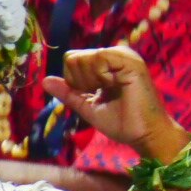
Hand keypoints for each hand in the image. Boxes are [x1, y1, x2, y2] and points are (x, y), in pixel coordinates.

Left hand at [43, 47, 185, 158]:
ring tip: (111, 91)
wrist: (145, 135)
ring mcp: (125, 56)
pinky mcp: (131, 62)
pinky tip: (114, 86)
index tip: (95, 94)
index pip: (72, 60)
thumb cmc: (122, 123)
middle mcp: (116, 55)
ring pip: (82, 57)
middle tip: (102, 94)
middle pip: (73, 58)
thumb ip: (69, 93)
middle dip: (80, 82)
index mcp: (108, 64)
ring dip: (89, 80)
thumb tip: (45, 81)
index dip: (75, 81)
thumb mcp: (88, 106)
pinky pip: (98, 58)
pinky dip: (99, 76)